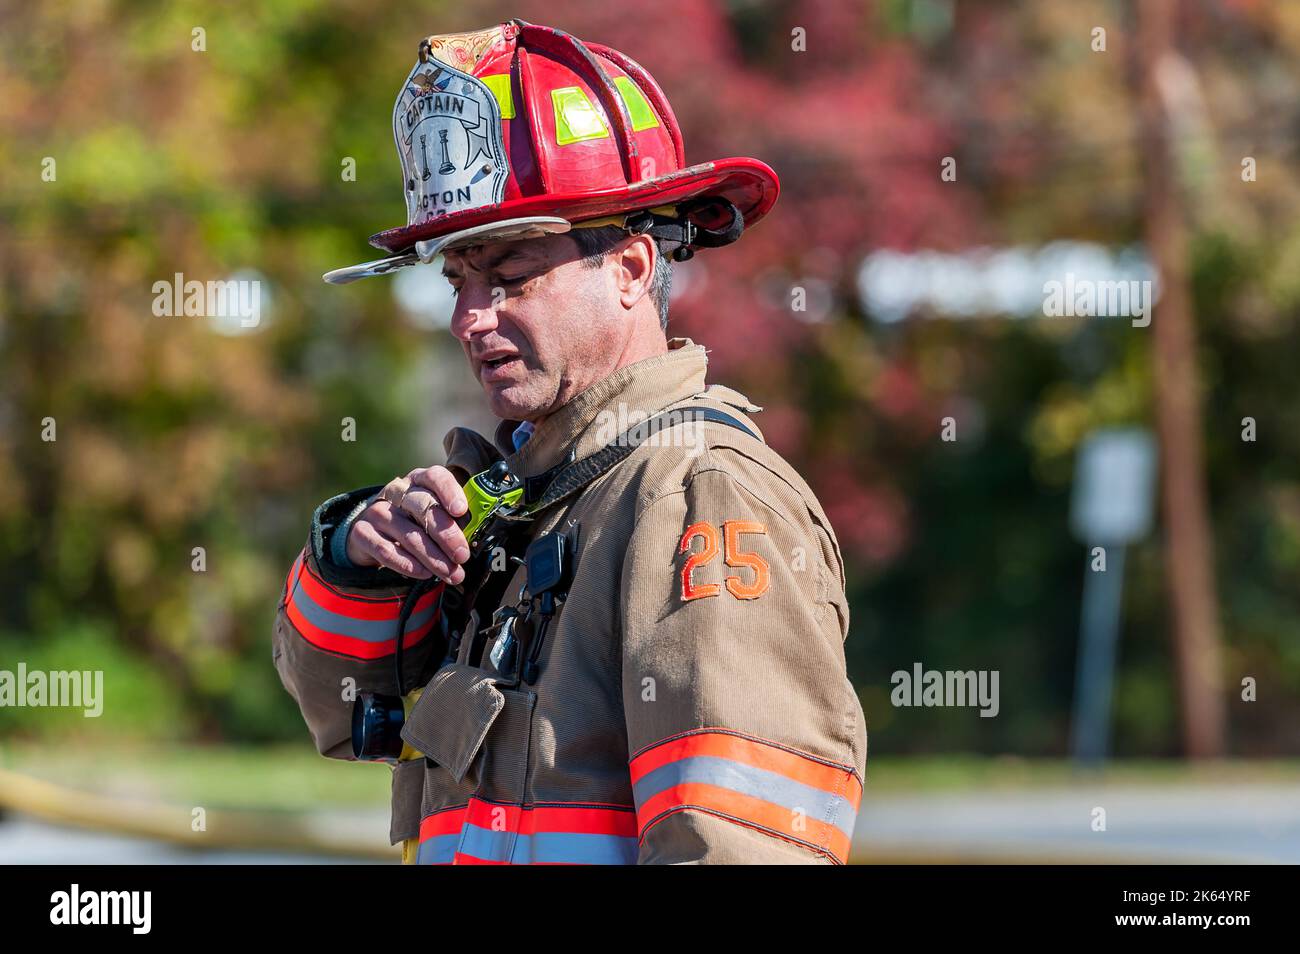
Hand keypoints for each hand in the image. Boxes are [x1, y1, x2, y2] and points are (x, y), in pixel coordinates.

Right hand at [345, 466, 470, 583]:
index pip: (435, 477)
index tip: (461, 510)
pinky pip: (387, 551)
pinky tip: (424, 573)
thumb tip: (474, 539)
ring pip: (409, 534)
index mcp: (419, 480)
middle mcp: (397, 491)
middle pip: (424, 508)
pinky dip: (408, 565)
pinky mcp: (362, 532)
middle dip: (447, 535)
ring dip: (433, 557)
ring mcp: (377, 511)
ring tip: (450, 573)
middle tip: (462, 555)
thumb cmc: (412, 521)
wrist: (371, 532)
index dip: (449, 492)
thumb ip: (451, 520)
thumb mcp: (431, 514)